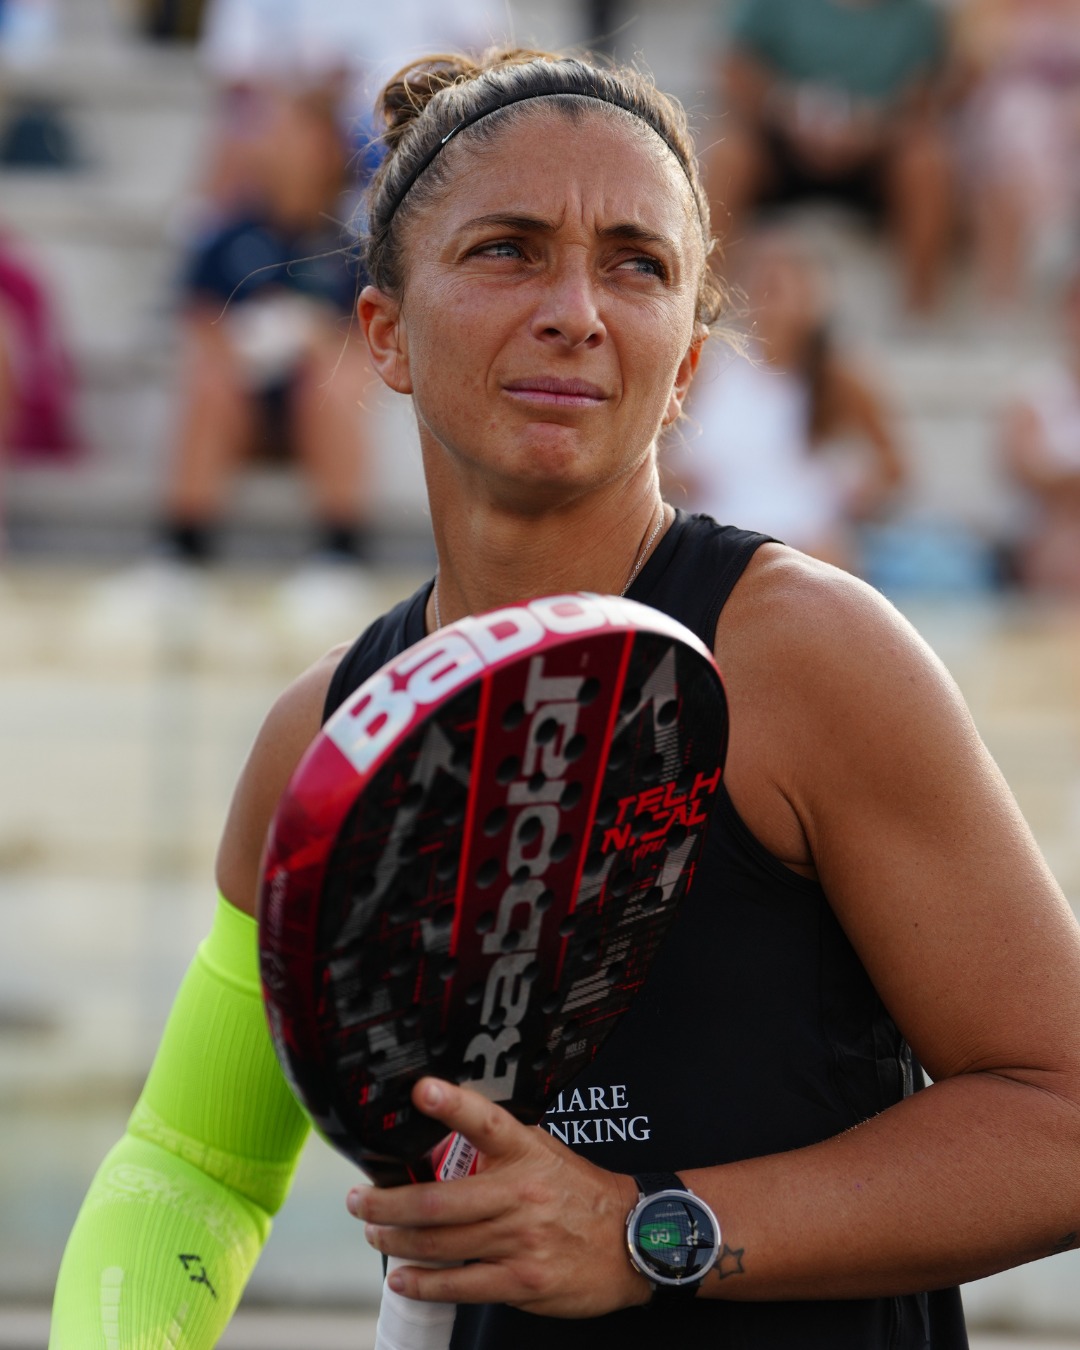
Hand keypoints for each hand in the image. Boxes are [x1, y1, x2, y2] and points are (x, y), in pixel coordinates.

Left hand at [346, 1077, 650, 1317]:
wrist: (634, 1240)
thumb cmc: (580, 1194)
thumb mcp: (544, 1152)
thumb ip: (499, 1147)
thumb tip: (442, 1139)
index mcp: (525, 1152)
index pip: (485, 1120)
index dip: (451, 1104)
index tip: (419, 1089)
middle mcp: (520, 1193)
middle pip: (437, 1200)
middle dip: (385, 1203)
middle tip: (358, 1200)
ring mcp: (520, 1240)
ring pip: (439, 1244)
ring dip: (395, 1240)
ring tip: (374, 1233)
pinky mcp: (522, 1281)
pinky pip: (459, 1284)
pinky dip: (423, 1283)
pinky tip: (403, 1277)